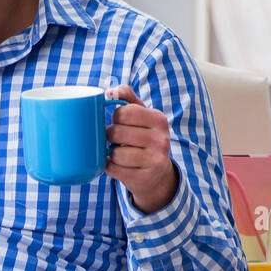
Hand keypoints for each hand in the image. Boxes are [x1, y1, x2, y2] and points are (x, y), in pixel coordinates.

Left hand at [105, 86, 178, 213]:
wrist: (157, 174)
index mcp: (159, 119)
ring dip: (111, 153)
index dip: (116, 117)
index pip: (124, 112)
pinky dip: (110, 166)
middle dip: (110, 135)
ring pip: (116, 153)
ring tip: (117, 152)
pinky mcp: (145, 178)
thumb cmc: (144, 137)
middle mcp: (161, 140)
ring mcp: (155, 160)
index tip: (120, 122)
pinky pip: (114, 169)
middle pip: (117, 132)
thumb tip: (110, 92)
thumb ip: (127, 97)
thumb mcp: (141, 115)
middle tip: (115, 139)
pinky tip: (117, 164)